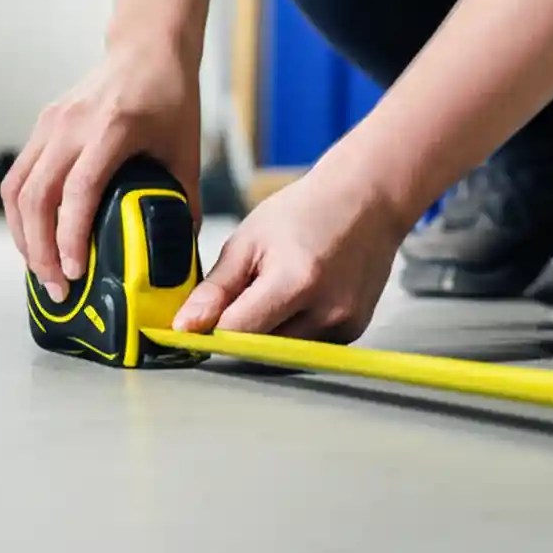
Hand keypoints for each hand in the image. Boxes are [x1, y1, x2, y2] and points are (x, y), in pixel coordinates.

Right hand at [0, 42, 200, 302]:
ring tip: (40, 269)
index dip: (70, 238)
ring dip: (23, 236)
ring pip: (16, 190)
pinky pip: (18, 177)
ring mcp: (49, 124)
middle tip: (56, 286)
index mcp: (112, 129)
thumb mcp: (185, 151)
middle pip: (36, 198)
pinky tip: (34, 237)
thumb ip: (183, 202)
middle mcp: (71, 126)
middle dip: (39, 250)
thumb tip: (180, 251)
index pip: (79, 191)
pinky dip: (20, 214)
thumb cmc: (170, 96)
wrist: (146, 48)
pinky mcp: (41, 127)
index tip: (75, 272)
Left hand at [172, 166, 409, 342]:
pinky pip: (304, 347)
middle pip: (259, 349)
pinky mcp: (352, 333)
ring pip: (280, 352)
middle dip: (239, 331)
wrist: (367, 201)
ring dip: (265, 333)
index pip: (237, 333)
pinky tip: (294, 300)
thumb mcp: (248, 241)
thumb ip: (216, 289)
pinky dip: (289, 331)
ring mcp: (345, 326)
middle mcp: (326, 312)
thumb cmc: (305, 212)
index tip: (196, 325)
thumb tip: (185, 327)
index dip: (209, 331)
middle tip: (242, 294)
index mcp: (296, 283)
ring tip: (272, 291)